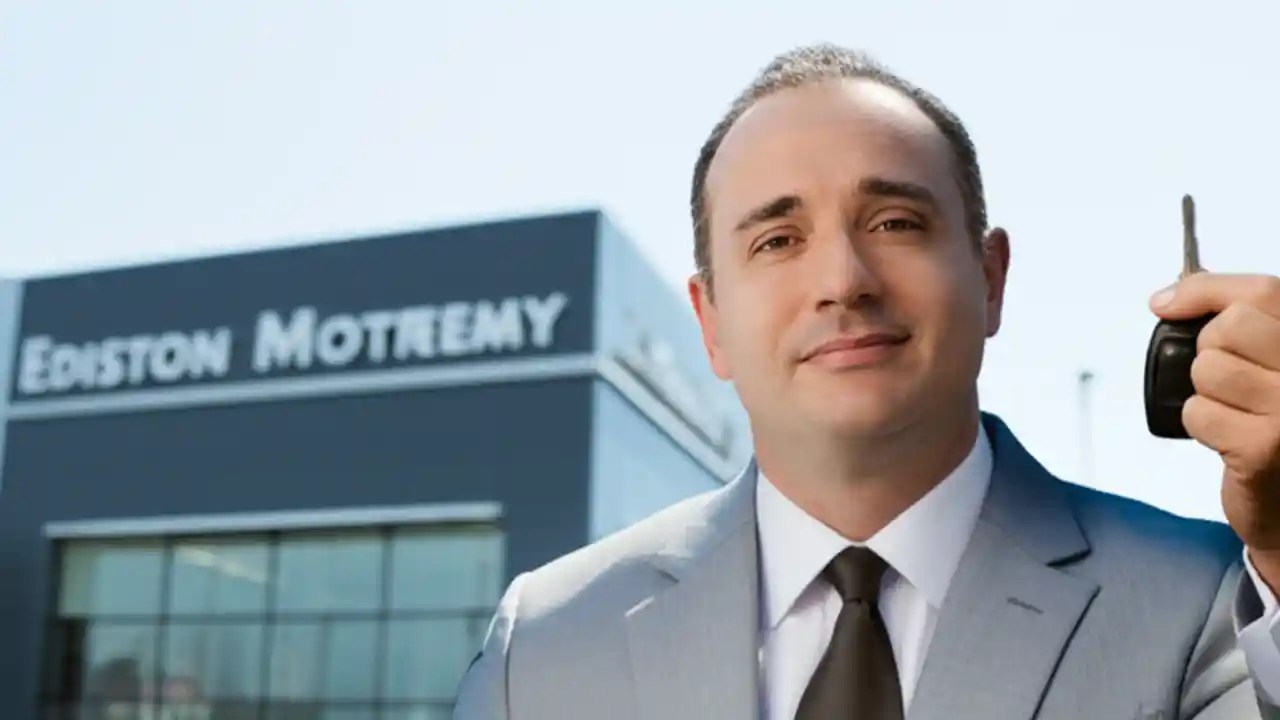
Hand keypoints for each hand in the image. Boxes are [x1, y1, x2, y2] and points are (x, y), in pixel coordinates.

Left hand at [1151, 273, 1279, 594]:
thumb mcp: (1273, 364)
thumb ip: (1241, 320)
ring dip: (1205, 392)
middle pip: (1229, 327)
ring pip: (1208, 369)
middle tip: (1229, 382)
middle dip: (1209, 350)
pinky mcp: (1265, 448)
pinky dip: (1201, 425)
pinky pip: (1198, 412)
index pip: (1263, 292)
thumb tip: (1167, 297)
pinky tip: (1230, 440)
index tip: (1165, 302)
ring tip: (1236, 414)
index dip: (1206, 290)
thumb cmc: (1277, 428)